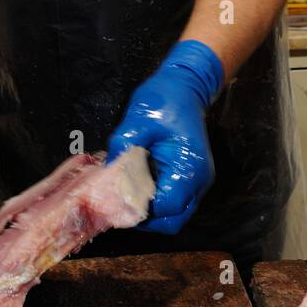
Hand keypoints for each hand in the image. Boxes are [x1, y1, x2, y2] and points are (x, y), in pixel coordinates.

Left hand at [106, 40, 223, 234]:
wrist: (186, 86)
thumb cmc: (164, 99)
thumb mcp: (138, 120)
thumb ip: (123, 148)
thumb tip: (106, 176)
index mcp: (189, 167)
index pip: (166, 206)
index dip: (139, 208)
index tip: (115, 201)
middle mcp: (199, 181)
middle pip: (173, 219)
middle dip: (144, 217)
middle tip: (117, 205)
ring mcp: (197, 182)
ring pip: (174, 215)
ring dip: (150, 212)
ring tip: (124, 197)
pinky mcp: (190, 178)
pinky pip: (174, 201)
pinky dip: (155, 202)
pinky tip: (136, 187)